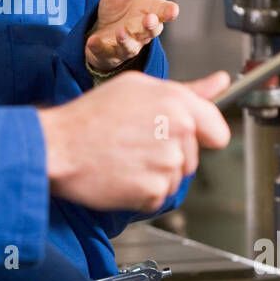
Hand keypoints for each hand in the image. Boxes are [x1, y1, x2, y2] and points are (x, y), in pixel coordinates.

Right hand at [38, 70, 230, 211]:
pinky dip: (141, 193)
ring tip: (125, 158)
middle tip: (136, 143)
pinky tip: (120, 175)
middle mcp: (178, 133)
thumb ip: (187, 90)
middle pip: (192, 158)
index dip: (202, 136)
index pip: (218, 131)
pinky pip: (157, 197)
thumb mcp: (138, 88)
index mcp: (178, 104)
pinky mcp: (153, 191)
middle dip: (170, 154)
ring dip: (154, 174)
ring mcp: (167, 164)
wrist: (58, 147)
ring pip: (174, 178)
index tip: (183, 137)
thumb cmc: (91, 116)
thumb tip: (221, 83)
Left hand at [86, 0, 178, 72]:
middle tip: (149, 20)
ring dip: (128, 39)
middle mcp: (142, 29)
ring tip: (121, 32)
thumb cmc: (120, 9)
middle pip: (151, 30)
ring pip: (132, 45)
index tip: (173, 10)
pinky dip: (100, 48)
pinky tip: (92, 41)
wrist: (104, 32)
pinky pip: (107, 53)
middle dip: (151, 26)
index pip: (163, 11)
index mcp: (149, 11)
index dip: (168, 11)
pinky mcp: (110, 53)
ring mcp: (128, 43)